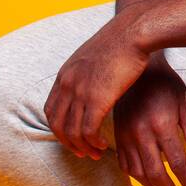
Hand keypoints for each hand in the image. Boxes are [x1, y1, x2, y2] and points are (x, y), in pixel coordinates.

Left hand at [44, 4, 152, 159]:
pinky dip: (93, 142)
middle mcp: (67, 84)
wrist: (133, 31)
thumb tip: (97, 80)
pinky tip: (103, 146)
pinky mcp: (97, 98)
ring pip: (72, 131)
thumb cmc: (123, 40)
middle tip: (82, 152)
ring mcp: (80, 91)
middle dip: (68, 143)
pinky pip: (88, 130)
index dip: (60, 128)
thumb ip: (89, 71)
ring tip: (95, 154)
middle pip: (57, 124)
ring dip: (82, 147)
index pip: (51, 110)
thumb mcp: (96, 54)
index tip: (73, 137)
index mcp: (65, 74)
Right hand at [113, 51, 185, 185]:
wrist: (137, 71)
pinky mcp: (118, 137)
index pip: (176, 161)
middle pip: (155, 173)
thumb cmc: (166, 85)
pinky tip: (150, 182)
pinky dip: (137, 178)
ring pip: (138, 173)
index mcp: (161, 123)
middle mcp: (141, 133)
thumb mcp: (185, 101)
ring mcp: (126, 136)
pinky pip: (125, 165)